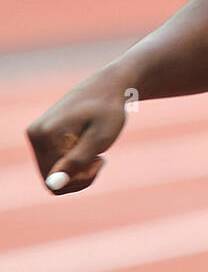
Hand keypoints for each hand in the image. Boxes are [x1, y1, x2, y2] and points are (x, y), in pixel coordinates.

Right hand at [26, 74, 128, 194]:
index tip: (100, 160)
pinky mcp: (42, 136)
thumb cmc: (108, 112)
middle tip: (99, 158)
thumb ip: (76, 161)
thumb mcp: (99, 139)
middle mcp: (34, 135)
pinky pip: (55, 165)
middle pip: (52, 181)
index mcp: (45, 135)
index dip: (81, 179)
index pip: (55, 182)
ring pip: (54, 175)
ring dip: (79, 171)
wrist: (108, 87)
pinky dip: (75, 164)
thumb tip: (53, 184)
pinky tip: (88, 149)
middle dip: (80, 176)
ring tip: (95, 153)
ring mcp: (36, 135)